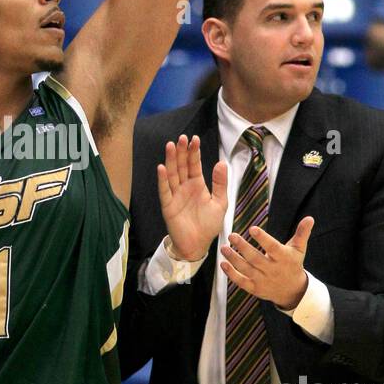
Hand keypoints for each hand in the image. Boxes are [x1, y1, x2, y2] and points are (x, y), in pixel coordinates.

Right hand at [157, 134, 227, 261]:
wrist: (198, 245)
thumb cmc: (208, 225)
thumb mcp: (220, 203)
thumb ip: (220, 183)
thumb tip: (222, 163)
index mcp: (197, 185)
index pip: (194, 164)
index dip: (194, 152)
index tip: (194, 139)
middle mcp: (184, 187)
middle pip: (181, 165)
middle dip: (181, 152)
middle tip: (182, 138)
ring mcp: (175, 195)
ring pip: (172, 174)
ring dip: (170, 160)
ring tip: (170, 145)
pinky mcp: (168, 206)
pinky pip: (164, 191)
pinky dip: (162, 180)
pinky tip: (161, 167)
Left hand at [220, 215, 314, 309]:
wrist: (292, 291)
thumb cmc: (293, 264)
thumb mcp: (299, 249)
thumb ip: (302, 233)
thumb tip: (310, 218)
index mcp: (283, 258)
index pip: (272, 248)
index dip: (263, 238)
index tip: (252, 228)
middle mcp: (272, 270)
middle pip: (255, 258)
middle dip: (243, 247)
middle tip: (232, 235)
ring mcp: (263, 280)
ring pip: (246, 269)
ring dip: (233, 259)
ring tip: (223, 247)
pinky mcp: (255, 289)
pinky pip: (241, 281)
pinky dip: (231, 274)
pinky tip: (223, 263)